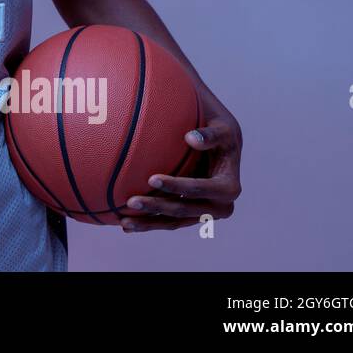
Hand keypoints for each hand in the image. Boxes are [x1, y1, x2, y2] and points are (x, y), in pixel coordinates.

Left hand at [120, 85, 241, 232]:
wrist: (220, 145)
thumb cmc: (218, 132)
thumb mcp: (222, 128)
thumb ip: (211, 134)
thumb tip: (191, 138)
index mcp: (229, 187)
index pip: (200, 188)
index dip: (177, 186)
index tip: (152, 178)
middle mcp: (219, 206)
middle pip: (184, 210)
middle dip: (157, 207)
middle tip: (130, 201)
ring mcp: (204, 213)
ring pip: (174, 222)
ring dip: (148, 223)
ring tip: (123, 221)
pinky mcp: (190, 215)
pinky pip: (168, 222)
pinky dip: (148, 223)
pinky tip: (125, 224)